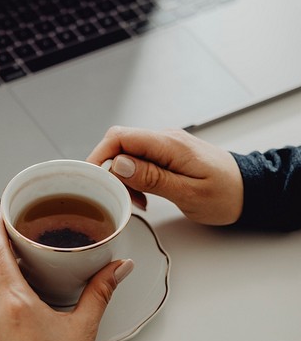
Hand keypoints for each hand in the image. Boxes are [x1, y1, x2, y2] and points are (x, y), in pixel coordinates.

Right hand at [88, 126, 243, 225]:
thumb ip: (152, 178)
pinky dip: (134, 180)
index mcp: (168, 144)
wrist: (249, 191)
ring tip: (137, 203)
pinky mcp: (166, 156)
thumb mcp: (188, 192)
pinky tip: (144, 198)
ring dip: (122, 180)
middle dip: (109, 171)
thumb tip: (119, 164)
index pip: (120, 137)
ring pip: (127, 155)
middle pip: (118, 145)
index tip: (91, 179)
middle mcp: (164, 140)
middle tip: (117, 198)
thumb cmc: (225, 194)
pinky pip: (139, 162)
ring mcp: (165, 147)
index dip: (99, 155)